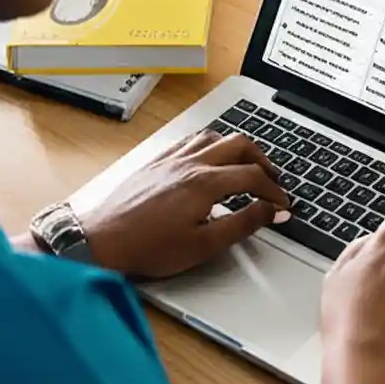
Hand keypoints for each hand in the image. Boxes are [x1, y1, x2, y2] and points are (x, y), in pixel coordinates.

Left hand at [78, 130, 290, 277]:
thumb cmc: (147, 246)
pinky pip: (190, 139)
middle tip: (272, 180)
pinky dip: (209, 144)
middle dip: (262, 161)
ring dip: (236, 148)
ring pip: (214, 136)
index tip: (282, 205)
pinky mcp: (156, 161)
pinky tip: (209, 156)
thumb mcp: (203, 245)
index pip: (253, 177)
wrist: (101, 240)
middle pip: (239, 145)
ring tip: (245, 165)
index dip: (274, 191)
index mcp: (205, 183)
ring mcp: (171, 159)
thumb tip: (270, 212)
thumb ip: (242, 224)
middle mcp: (190, 163)